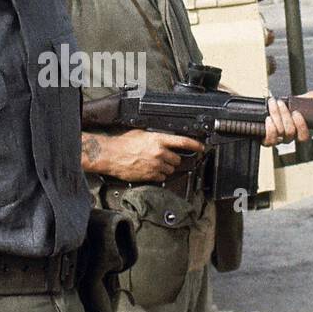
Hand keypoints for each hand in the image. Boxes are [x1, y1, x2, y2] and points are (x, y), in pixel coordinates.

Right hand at [89, 129, 205, 182]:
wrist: (111, 155)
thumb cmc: (123, 143)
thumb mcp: (141, 133)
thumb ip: (155, 137)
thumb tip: (162, 138)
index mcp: (158, 139)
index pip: (183, 142)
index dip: (195, 144)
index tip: (201, 147)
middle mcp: (159, 153)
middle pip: (177, 159)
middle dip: (173, 159)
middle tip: (164, 157)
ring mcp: (155, 165)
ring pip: (170, 170)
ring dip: (165, 168)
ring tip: (154, 164)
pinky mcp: (150, 175)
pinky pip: (162, 178)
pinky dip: (158, 175)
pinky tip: (150, 170)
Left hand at [263, 90, 312, 146]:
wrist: (262, 111)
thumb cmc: (278, 110)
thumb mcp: (293, 103)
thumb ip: (306, 100)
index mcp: (296, 131)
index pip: (303, 136)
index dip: (301, 126)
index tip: (296, 113)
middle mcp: (287, 138)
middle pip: (290, 132)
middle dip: (285, 115)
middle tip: (280, 103)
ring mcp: (277, 140)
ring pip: (280, 132)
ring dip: (276, 117)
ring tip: (272, 105)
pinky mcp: (266, 141)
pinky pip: (270, 140)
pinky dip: (270, 129)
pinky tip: (268, 119)